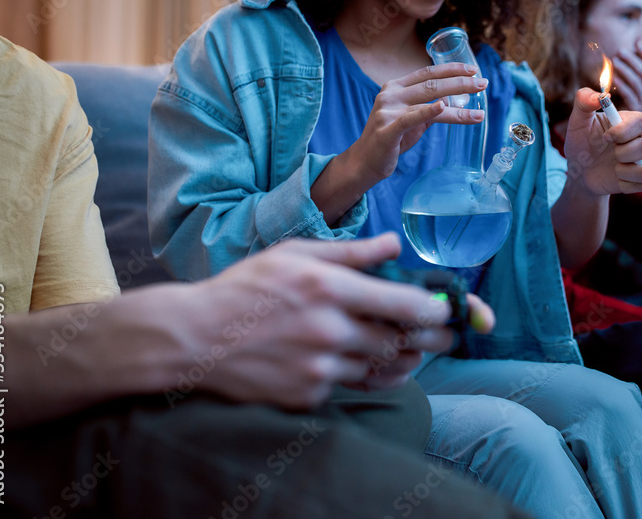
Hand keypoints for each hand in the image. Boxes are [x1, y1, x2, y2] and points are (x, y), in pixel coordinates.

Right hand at [190, 233, 490, 407]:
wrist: (194, 340)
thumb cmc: (245, 289)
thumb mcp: (294, 255)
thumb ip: (350, 253)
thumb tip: (394, 246)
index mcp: (329, 289)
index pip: (405, 306)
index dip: (437, 311)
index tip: (447, 310)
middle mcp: (328, 331)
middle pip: (402, 342)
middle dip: (432, 340)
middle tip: (447, 336)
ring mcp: (317, 368)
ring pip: (381, 369)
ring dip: (403, 360)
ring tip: (412, 351)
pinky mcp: (307, 395)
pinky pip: (348, 386)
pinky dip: (359, 374)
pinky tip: (358, 362)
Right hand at [349, 63, 487, 184]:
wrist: (365, 161)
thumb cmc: (390, 138)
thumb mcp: (410, 118)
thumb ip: (427, 109)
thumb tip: (453, 103)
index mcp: (396, 87)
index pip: (428, 73)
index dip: (451, 69)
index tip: (473, 70)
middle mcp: (391, 94)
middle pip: (432, 84)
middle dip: (461, 83)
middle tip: (483, 84)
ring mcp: (388, 110)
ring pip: (429, 101)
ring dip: (458, 106)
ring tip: (479, 111)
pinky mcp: (387, 129)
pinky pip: (411, 118)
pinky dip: (428, 111)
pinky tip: (444, 107)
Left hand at [562, 88, 641, 195]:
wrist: (580, 173)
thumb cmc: (581, 144)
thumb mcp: (577, 122)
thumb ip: (584, 101)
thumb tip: (601, 94)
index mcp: (629, 123)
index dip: (625, 131)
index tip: (606, 137)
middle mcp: (641, 140)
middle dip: (624, 152)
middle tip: (610, 152)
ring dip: (623, 170)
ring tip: (613, 166)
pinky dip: (624, 183)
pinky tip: (615, 177)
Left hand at [611, 40, 641, 118]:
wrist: (627, 138)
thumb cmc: (625, 112)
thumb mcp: (629, 93)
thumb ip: (628, 78)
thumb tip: (624, 59)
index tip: (638, 43)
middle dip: (634, 59)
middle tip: (621, 50)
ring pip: (639, 82)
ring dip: (627, 69)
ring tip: (615, 61)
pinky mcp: (637, 114)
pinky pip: (631, 96)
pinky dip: (623, 86)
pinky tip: (614, 79)